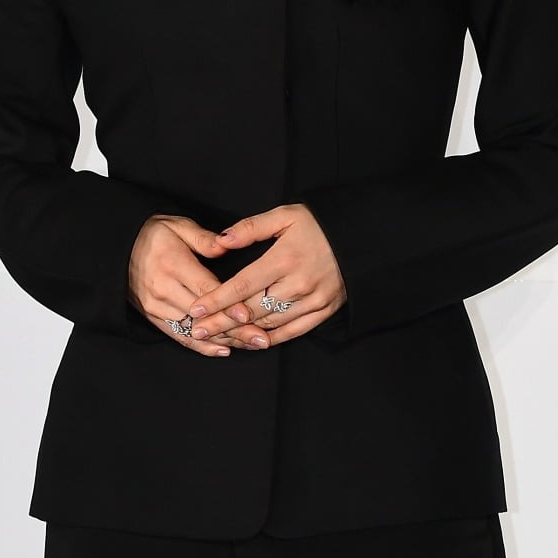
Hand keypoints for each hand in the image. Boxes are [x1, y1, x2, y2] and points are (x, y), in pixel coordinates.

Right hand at [128, 214, 275, 356]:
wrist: (118, 248)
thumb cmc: (153, 234)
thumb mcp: (178, 226)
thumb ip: (204, 238)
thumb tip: (227, 245)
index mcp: (173, 265)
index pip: (205, 289)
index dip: (227, 303)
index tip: (247, 315)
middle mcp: (164, 289)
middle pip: (204, 315)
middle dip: (234, 328)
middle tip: (261, 338)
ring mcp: (157, 307)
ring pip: (195, 330)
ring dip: (224, 339)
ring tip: (251, 345)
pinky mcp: (153, 317)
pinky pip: (179, 336)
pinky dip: (202, 347)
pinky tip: (224, 350)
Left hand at [182, 203, 346, 348]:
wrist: (361, 236)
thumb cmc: (319, 224)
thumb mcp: (285, 215)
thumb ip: (251, 228)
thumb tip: (221, 241)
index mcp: (284, 259)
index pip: (241, 286)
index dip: (216, 300)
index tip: (195, 310)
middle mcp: (297, 284)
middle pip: (251, 310)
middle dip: (221, 322)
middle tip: (196, 330)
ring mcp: (313, 300)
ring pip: (270, 324)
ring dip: (241, 334)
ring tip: (218, 338)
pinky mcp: (325, 310)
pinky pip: (294, 331)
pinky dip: (272, 339)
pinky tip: (252, 342)